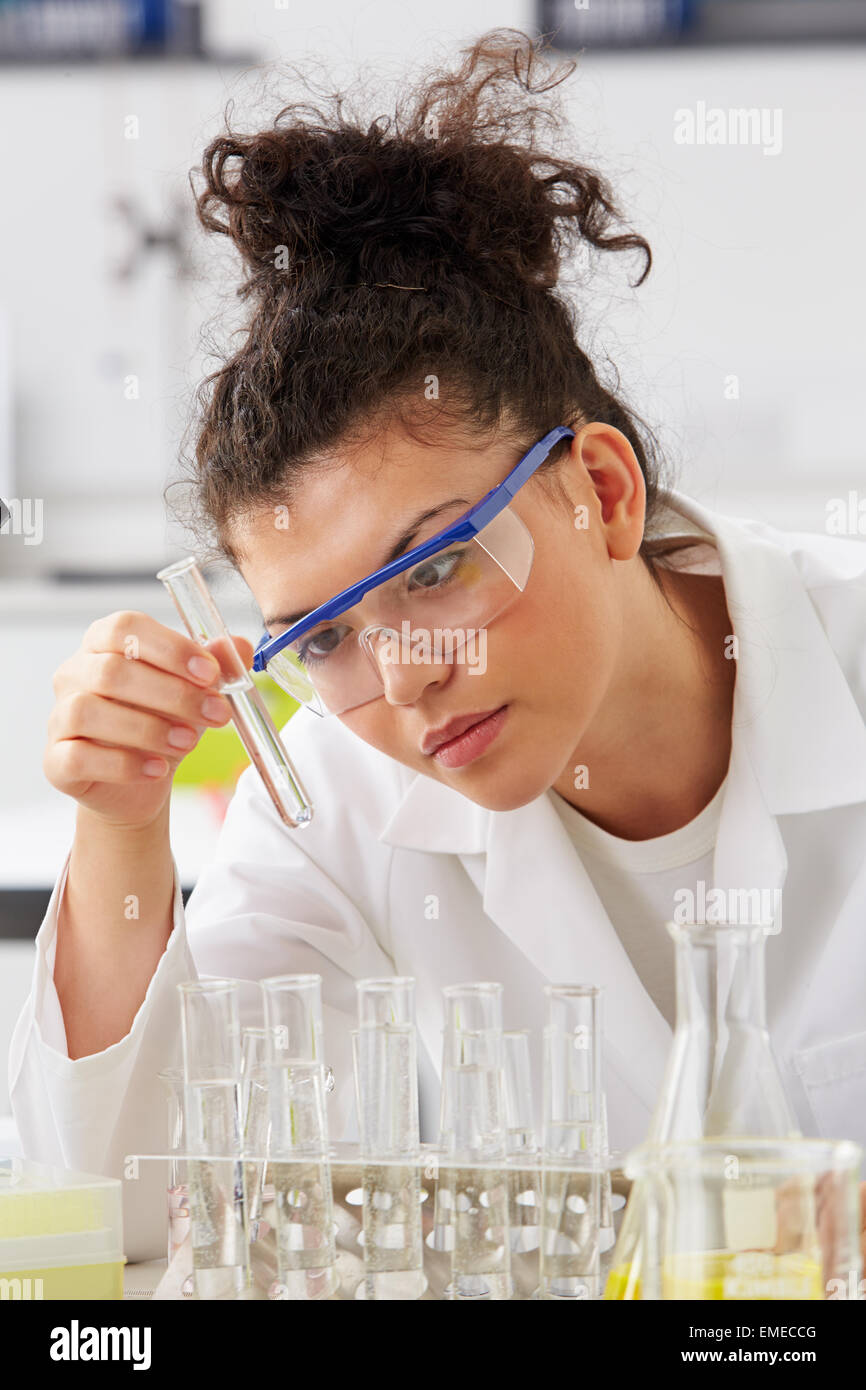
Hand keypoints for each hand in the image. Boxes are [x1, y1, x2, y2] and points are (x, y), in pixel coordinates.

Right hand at [44, 610, 253, 828]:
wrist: (141, 782)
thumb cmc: (163, 723)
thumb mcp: (196, 691)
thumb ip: (217, 665)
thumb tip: (237, 647)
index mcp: (104, 642)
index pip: (126, 627)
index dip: (171, 648)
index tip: (211, 673)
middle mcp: (74, 673)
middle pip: (111, 671)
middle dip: (173, 694)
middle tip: (215, 714)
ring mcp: (59, 717)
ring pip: (89, 712)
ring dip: (148, 729)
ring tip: (189, 742)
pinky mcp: (56, 761)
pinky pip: (78, 757)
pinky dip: (124, 764)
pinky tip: (158, 769)